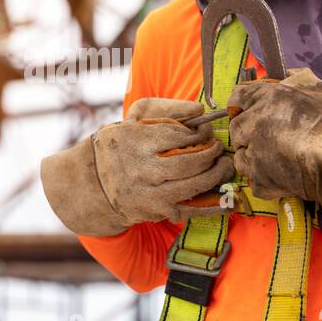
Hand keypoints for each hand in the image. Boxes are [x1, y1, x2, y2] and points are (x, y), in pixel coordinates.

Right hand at [41, 97, 234, 235]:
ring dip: (217, 175)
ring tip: (224, 166)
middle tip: (219, 149)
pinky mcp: (157, 211)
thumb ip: (167, 109)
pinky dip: (214, 207)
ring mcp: (149, 193)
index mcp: (135, 140)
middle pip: (191, 162)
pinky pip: (192, 210)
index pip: (178, 135)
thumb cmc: (120, 144)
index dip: (199, 133)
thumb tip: (199, 110)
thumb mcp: (135, 117)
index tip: (206, 131)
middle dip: (213, 154)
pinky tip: (229, 202)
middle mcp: (141, 168)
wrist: (92, 184)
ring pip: (194, 186)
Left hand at [227, 68, 321, 228]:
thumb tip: (283, 73)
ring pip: (241, 156)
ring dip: (253, 157)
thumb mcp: (313, 84)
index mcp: (265, 97)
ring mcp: (254, 151)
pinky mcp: (259, 178)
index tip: (246, 112)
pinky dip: (265, 179)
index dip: (241, 105)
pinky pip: (253, 178)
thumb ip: (292, 76)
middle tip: (268, 139)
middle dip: (247, 134)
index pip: (237, 97)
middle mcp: (253, 122)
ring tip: (276, 159)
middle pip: (236, 128)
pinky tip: (282, 175)